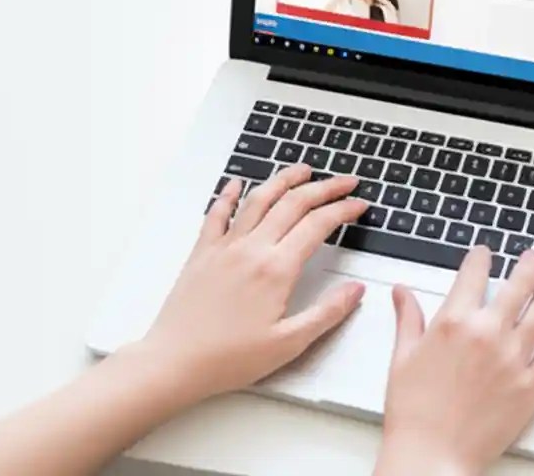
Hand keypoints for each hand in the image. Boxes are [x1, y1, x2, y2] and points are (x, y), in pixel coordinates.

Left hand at [136, 164, 368, 402]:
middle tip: (346, 181)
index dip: (344, 210)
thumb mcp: (289, 343)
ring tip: (303, 169)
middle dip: (325, 187)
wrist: (173, 362)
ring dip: (284, 179)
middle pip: (294, 203)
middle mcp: (252, 249)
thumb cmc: (229, 359)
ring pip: (259, 199)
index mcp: (277, 270)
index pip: (319, 225)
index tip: (360, 205)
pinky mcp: (202, 254)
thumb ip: (327, 313)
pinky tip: (238, 183)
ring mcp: (224, 248)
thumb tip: (356, 289)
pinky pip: (217, 214)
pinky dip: (229, 194)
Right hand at [375, 247, 533, 475]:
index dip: (482, 256)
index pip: (476, 271)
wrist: (431, 457)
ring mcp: (515, 358)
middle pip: (522, 281)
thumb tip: (402, 292)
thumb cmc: (414, 413)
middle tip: (531, 259)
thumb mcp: (402, 358)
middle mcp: (488, 334)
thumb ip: (408, 318)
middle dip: (529, 264)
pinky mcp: (533, 384)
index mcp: (453, 322)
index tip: (484, 254)